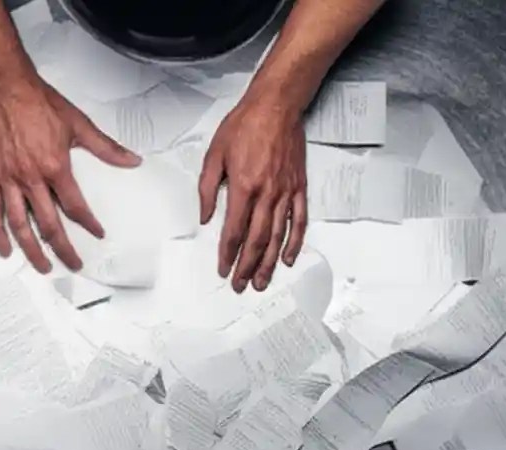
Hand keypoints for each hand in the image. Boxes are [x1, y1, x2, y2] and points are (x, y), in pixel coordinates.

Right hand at [0, 76, 140, 272]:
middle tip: (73, 264)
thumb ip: (106, 148)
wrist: (4, 87)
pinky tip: (5, 249)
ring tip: (42, 266)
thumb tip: (131, 160)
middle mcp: (32, 179)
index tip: (97, 233)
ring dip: (32, 250)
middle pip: (49, 225)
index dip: (88, 224)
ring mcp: (10, 180)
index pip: (75, 207)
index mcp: (55, 167)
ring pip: (21, 225)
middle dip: (63, 249)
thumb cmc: (38, 102)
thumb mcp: (78, 124)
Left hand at [199, 92, 308, 292]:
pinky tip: (289, 258)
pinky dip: (294, 242)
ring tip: (261, 281)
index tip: (223, 269)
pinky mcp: (298, 188)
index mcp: (243, 186)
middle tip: (240, 285)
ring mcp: (285, 192)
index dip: (227, 254)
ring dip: (269, 263)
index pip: (233, 231)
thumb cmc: (245, 125)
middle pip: (256, 241)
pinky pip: (299, 221)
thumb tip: (206, 216)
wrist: (276, 106)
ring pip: (277, 237)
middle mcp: (266, 193)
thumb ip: (207, 189)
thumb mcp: (214, 155)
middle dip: (246, 267)